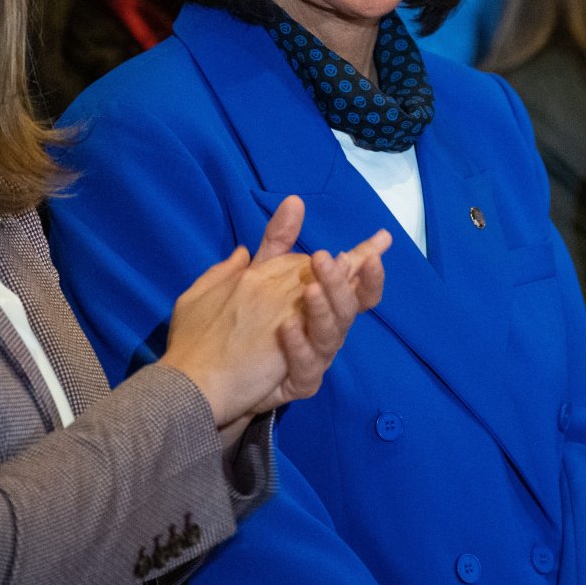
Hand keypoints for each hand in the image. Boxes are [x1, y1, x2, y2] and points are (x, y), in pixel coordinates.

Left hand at [159, 198, 387, 424]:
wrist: (204, 377)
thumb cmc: (236, 323)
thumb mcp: (256, 275)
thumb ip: (279, 242)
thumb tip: (294, 201)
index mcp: (319, 302)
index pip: (352, 281)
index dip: (367, 261)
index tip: (381, 239)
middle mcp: (323, 329)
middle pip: (348, 306)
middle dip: (341, 281)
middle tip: (324, 258)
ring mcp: (314, 357)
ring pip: (332, 335)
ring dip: (323, 310)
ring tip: (310, 290)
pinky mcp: (298, 383)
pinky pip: (307, 367)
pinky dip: (298, 347)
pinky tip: (285, 328)